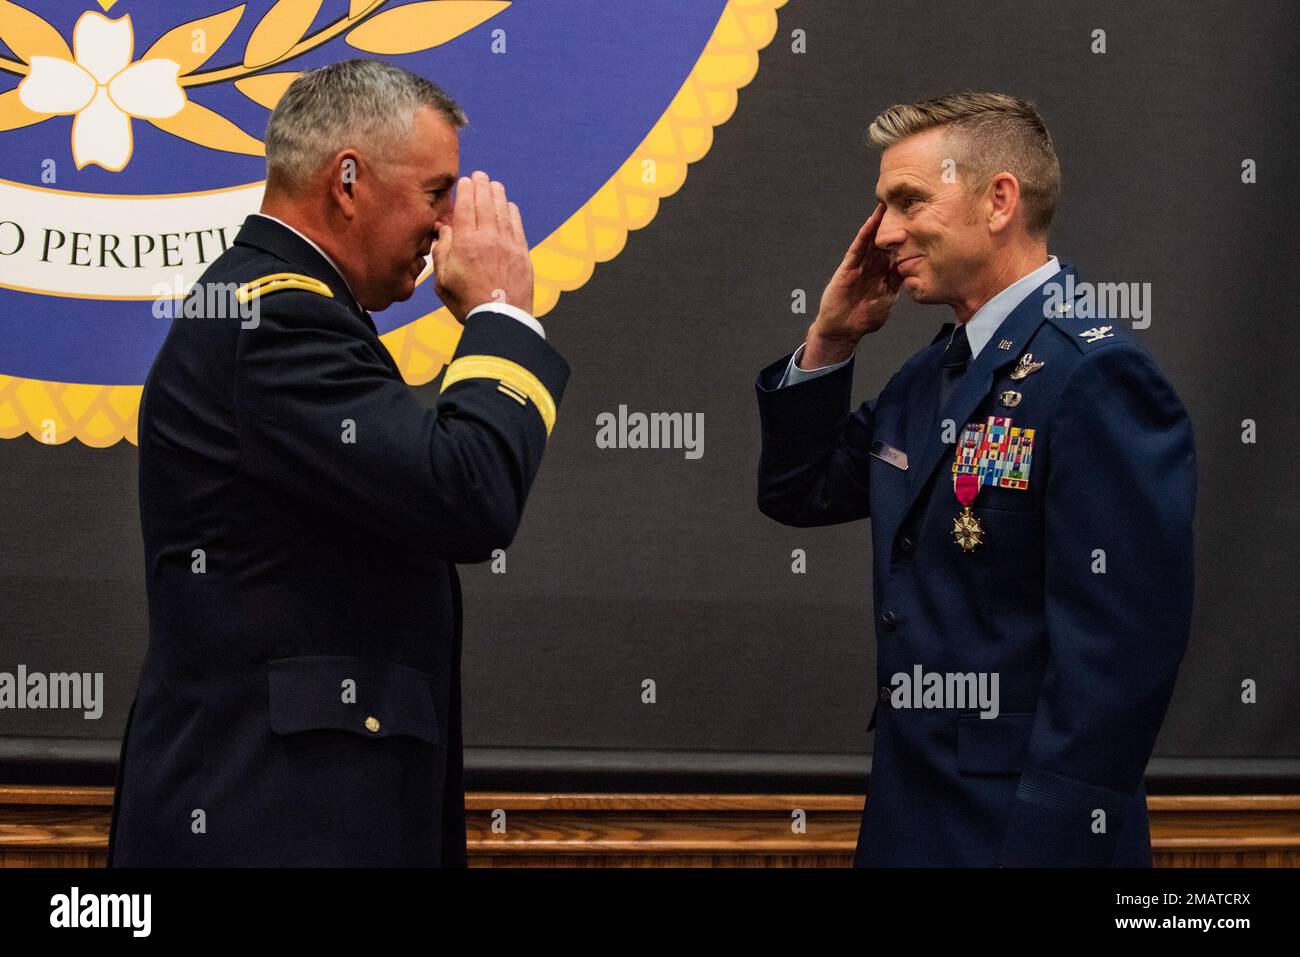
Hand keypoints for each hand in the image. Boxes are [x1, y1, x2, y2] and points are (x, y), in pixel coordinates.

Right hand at [430, 170, 532, 322]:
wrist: (500, 319)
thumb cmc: (467, 303)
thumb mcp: (442, 280)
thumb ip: (442, 252)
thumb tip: (445, 230)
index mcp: (465, 243)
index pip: (464, 208)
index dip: (465, 192)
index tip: (464, 181)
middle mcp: (487, 239)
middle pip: (484, 204)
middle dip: (481, 186)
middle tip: (480, 175)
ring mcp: (507, 245)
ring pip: (502, 212)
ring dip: (498, 195)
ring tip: (494, 184)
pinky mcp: (522, 254)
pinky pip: (517, 226)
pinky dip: (512, 213)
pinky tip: (509, 206)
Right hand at [802, 203, 900, 365]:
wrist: (843, 329)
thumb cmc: (865, 318)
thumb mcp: (888, 300)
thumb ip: (898, 285)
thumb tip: (915, 274)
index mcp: (885, 274)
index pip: (899, 252)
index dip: (909, 240)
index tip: (922, 224)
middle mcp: (874, 266)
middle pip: (886, 241)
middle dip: (895, 226)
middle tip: (906, 206)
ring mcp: (861, 265)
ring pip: (872, 239)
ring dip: (879, 223)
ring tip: (888, 204)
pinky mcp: (848, 267)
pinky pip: (858, 247)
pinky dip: (865, 233)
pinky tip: (872, 220)